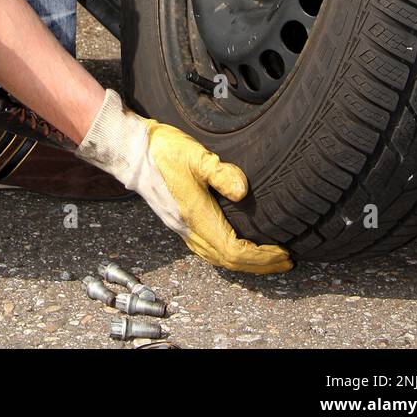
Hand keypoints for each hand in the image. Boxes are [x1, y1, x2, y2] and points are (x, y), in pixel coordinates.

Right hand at [75, 88, 292, 273]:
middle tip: (284, 261)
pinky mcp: (179, 221)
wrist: (132, 151)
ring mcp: (182, 227)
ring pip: (217, 258)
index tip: (282, 253)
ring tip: (266, 259)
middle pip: (228, 261)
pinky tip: (235, 248)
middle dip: (259, 264)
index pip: (234, 250)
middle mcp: (189, 229)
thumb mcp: (196, 155)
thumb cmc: (163, 152)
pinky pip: (208, 249)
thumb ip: (221, 172)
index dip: (261, 256)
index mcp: (196, 217)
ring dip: (244, 262)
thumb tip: (243, 190)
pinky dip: (228, 254)